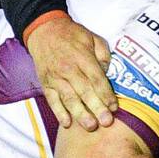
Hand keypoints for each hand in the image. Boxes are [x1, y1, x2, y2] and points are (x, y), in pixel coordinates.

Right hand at [27, 15, 116, 131]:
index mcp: (82, 57)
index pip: (97, 79)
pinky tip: (67, 124)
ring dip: (80, 114)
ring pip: (69, 98)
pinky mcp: (46, 83)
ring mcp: (56, 78)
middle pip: (84, 91)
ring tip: (90, 126)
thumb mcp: (93, 37)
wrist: (44, 31)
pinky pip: (52, 100)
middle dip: (97, 108)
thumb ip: (103, 55)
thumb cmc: (71, 35)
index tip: (114, 107)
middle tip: (106, 122)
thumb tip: (107, 73)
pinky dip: (59, 112)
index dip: (106, 94)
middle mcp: (69, 69)